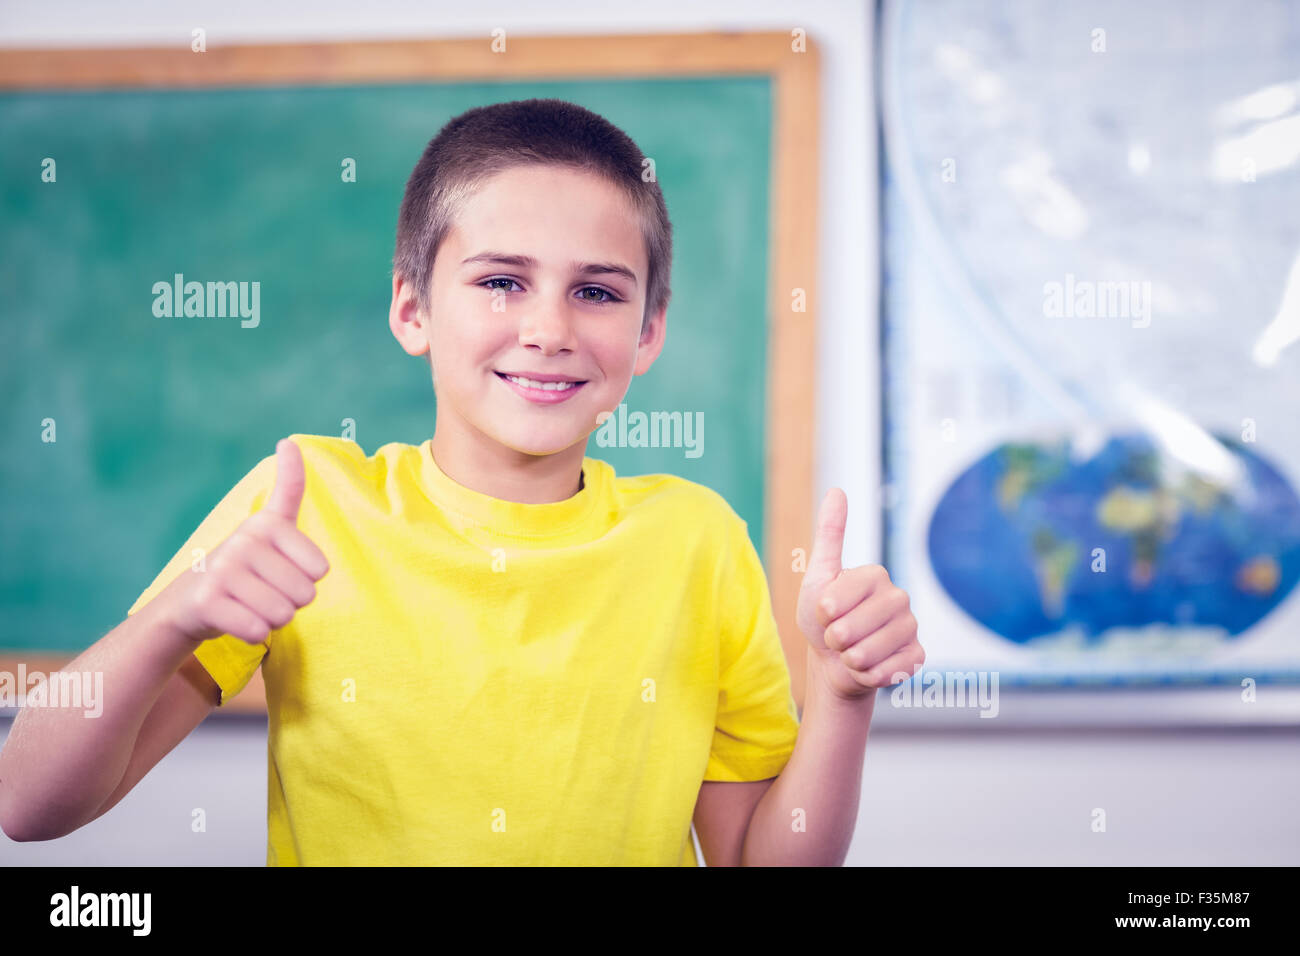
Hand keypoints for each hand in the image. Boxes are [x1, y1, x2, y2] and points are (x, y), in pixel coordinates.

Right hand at [160, 438, 329, 644]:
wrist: (189, 603)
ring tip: (251, 604)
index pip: (321, 568)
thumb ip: (287, 487)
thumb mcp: (269, 527)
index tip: (283, 566)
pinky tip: (237, 619)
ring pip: (283, 614)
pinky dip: (254, 633)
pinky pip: (257, 629)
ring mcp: (224, 569)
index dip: (310, 579)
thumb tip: (289, 441)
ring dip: (273, 618)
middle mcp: (245, 540)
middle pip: (306, 594)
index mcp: (268, 523)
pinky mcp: (208, 600)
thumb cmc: (245, 568)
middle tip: (264, 592)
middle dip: (291, 602)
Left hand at [795, 487, 922, 699]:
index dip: (822, 613)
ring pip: (867, 653)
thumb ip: (829, 534)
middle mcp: (899, 596)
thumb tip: (837, 490)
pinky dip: (867, 675)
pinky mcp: (917, 657)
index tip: (825, 612)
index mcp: (875, 574)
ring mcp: (911, 627)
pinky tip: (868, 666)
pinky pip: (885, 672)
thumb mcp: (818, 575)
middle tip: (837, 636)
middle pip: (850, 629)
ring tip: (850, 651)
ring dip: (849, 659)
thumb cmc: (823, 618)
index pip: (833, 601)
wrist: (835, 661)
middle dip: (833, 639)